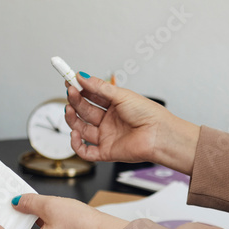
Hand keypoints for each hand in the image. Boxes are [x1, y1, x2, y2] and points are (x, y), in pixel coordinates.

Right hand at [65, 74, 199, 172]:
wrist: (159, 134)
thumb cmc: (148, 114)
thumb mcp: (121, 95)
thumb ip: (99, 87)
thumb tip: (81, 76)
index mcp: (114, 106)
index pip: (91, 96)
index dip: (79, 89)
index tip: (69, 80)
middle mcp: (109, 121)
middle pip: (84, 110)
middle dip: (75, 100)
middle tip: (70, 91)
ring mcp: (106, 136)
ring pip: (81, 128)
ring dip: (72, 119)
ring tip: (70, 109)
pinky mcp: (105, 151)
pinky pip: (85, 150)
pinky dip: (76, 143)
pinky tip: (74, 133)